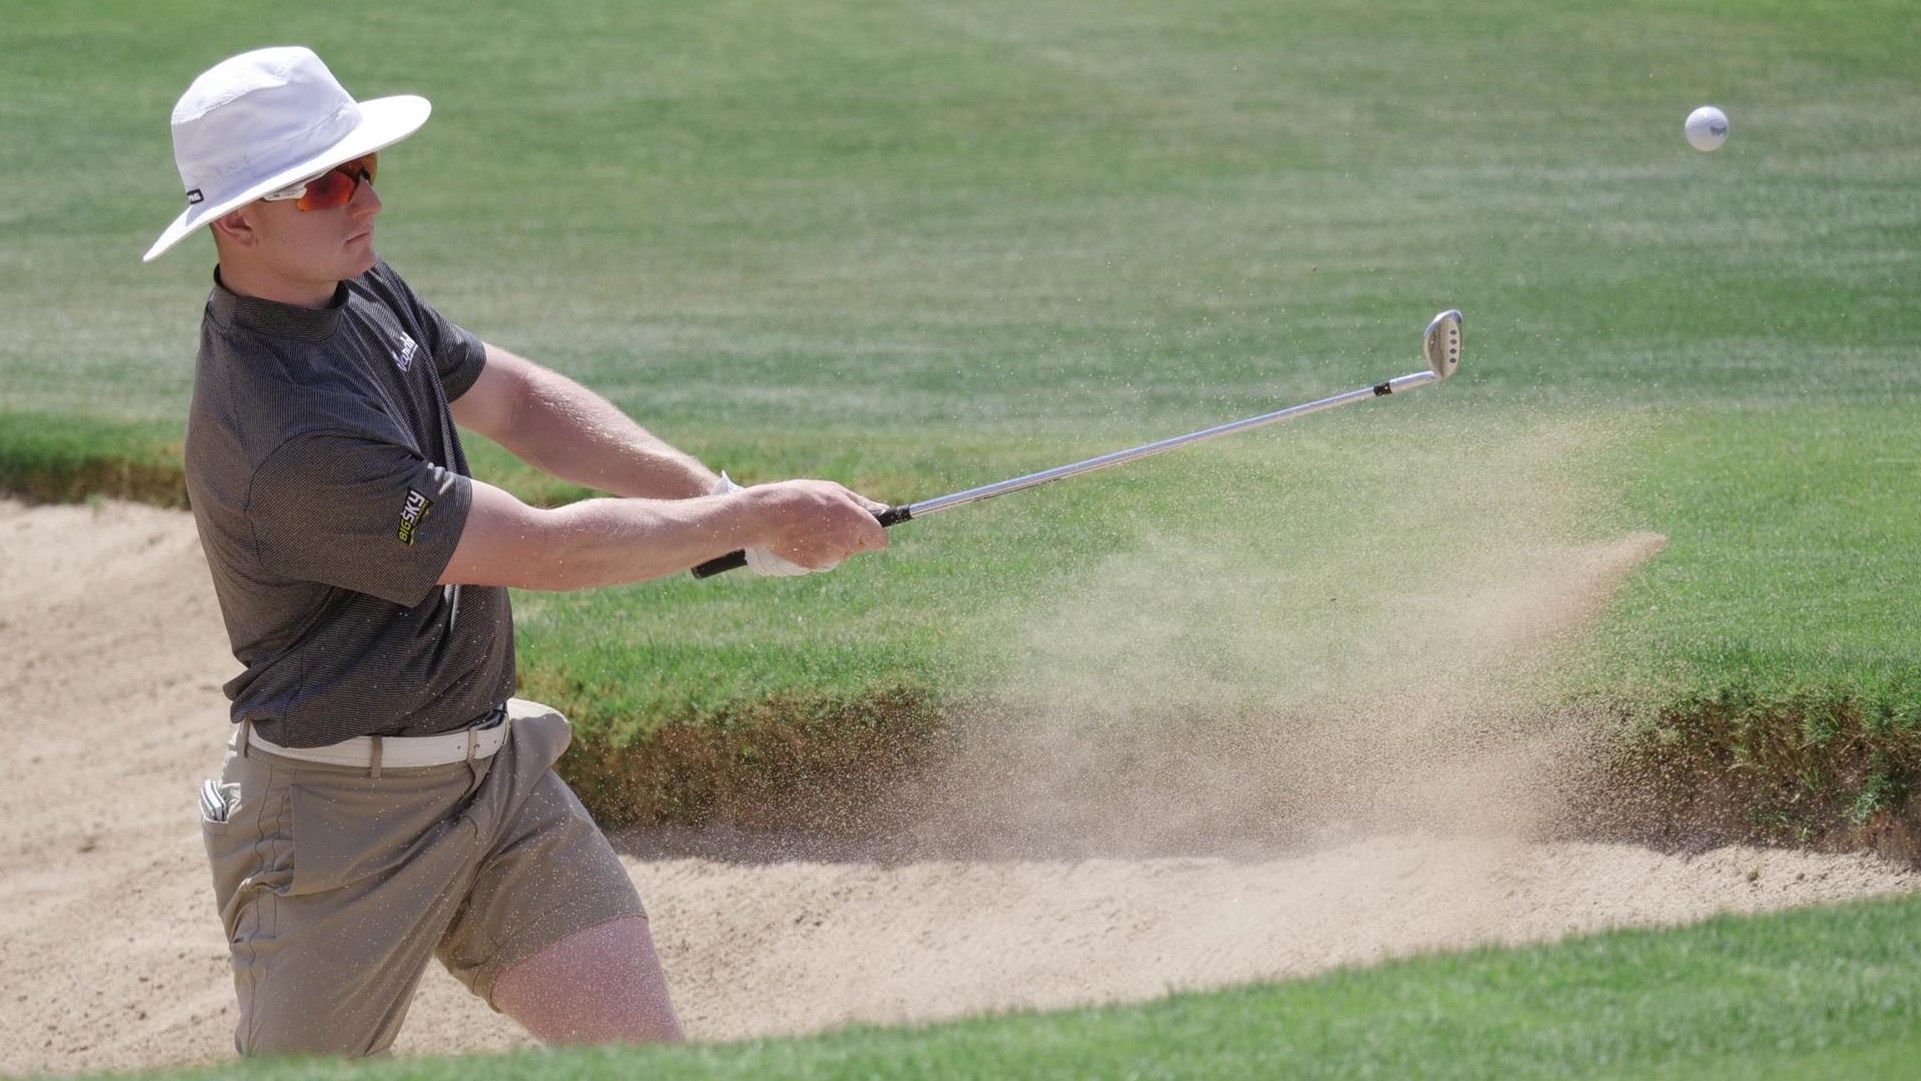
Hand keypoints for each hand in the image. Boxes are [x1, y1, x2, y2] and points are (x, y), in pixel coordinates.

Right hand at [716, 474, 887, 574]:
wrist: (766, 516)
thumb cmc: (801, 497)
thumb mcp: (834, 491)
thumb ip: (862, 503)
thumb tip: (884, 509)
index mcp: (855, 522)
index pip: (881, 540)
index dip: (876, 532)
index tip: (870, 527)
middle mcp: (847, 542)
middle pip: (862, 545)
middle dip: (854, 535)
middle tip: (833, 518)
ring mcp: (831, 556)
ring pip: (843, 552)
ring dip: (835, 541)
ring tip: (813, 523)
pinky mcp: (815, 565)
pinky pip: (825, 557)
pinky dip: (818, 548)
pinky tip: (803, 534)